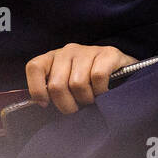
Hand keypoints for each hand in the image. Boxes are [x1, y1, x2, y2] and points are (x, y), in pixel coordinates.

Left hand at [25, 44, 139, 113]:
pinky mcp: (108, 52)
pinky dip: (100, 90)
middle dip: (67, 104)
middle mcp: (69, 50)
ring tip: (91, 99)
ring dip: (86, 99)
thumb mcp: (65, 85)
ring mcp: (88, 50)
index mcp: (53, 57)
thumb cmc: (88, 85)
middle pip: (57, 85)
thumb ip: (51, 91)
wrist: (122, 74)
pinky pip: (97, 77)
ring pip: (77, 83)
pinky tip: (103, 91)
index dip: (37, 89)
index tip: (46, 103)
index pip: (34, 67)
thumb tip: (41, 103)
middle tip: (77, 107)